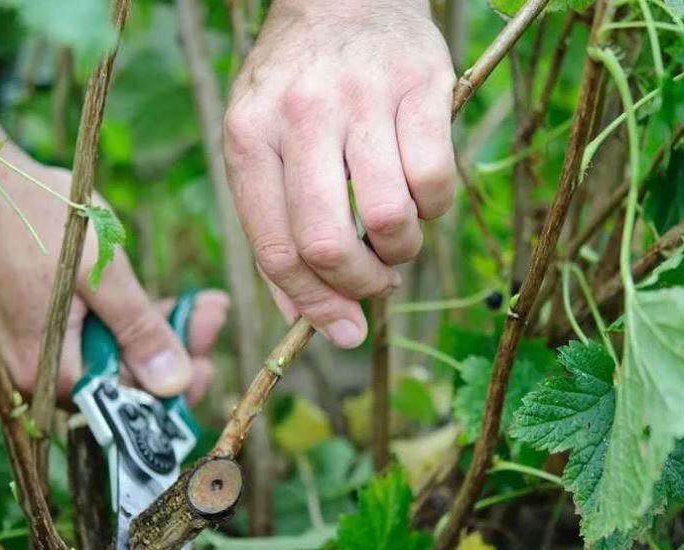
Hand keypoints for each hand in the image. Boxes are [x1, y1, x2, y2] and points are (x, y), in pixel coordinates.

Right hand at [0, 11, 226, 402]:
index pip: (123, 402)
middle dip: (172, 351)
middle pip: (120, 379)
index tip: (211, 360)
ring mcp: (34, 350)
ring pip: (110, 356)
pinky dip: (127, 321)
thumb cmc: (38, 218)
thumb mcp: (103, 272)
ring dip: (156, 332)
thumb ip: (139, 332)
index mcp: (49, 370)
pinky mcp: (37, 328)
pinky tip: (164, 303)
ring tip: (203, 304)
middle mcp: (36, 372)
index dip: (172, 384)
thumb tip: (174, 384)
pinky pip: (91, 337)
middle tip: (213, 317)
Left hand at [223, 0, 455, 346]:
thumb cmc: (298, 89)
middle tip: (375, 283)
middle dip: (359, 286)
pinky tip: (421, 196)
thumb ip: (275, 232)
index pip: (277, 249)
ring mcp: (362, 95)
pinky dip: (434, 209)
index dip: (314, 305)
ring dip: (400, 251)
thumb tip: (308, 321)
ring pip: (388, 219)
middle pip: (329, 243)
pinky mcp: (422, 84)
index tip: (344, 330)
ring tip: (396, 237)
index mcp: (248, 137)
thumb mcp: (262, 148)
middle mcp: (300, 114)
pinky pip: (435, 182)